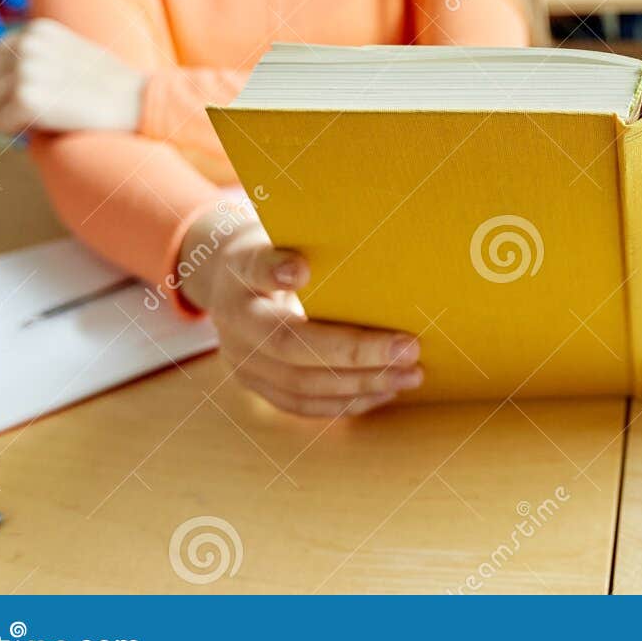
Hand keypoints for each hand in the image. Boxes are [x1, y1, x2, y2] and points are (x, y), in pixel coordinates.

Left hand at [0, 17, 145, 134]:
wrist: (137, 101)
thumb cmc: (110, 84)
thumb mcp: (70, 51)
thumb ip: (36, 53)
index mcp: (36, 30)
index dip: (3, 82)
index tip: (29, 96)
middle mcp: (26, 45)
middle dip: (0, 100)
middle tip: (29, 114)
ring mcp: (25, 71)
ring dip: (8, 117)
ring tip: (38, 120)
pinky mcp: (27, 99)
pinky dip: (16, 132)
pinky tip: (41, 128)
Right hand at [177, 213, 422, 416]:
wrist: (231, 283)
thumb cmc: (275, 253)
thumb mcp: (279, 235)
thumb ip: (299, 246)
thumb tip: (322, 260)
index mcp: (239, 275)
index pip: (256, 270)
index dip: (276, 271)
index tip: (302, 269)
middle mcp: (235, 324)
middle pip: (290, 345)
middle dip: (354, 353)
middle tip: (409, 348)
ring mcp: (243, 362)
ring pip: (301, 385)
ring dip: (361, 384)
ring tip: (410, 375)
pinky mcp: (259, 386)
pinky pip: (303, 405)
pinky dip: (347, 402)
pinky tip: (386, 391)